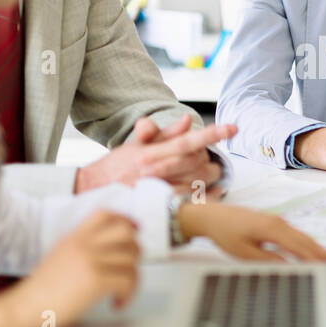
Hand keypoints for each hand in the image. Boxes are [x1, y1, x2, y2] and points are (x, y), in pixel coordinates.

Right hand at [0, 210, 140, 326]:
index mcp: (74, 237)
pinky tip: (117, 303)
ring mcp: (90, 260)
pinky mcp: (95, 280)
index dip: (125, 221)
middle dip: (135, 250)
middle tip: (129, 267)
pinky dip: (128, 294)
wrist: (24, 308)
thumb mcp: (60, 256)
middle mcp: (83, 244)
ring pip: (131, 259)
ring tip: (120, 291)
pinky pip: (128, 280)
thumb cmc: (40, 290)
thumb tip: (107, 251)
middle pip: (126, 232)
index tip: (134, 232)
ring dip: (133, 278)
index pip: (106, 214)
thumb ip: (81, 248)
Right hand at [75, 114, 236, 194]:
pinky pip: (186, 203)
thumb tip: (187, 120)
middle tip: (216, 164)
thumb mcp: (139, 143)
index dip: (211, 134)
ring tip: (214, 180)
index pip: (187, 141)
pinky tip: (210, 195)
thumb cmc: (118, 164)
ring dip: (208, 181)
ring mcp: (154, 190)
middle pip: (195, 164)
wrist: (93, 189)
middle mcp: (154, 170)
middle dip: (211, 162)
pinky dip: (202, 199)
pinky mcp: (155, 206)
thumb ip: (165, 133)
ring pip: (193, 184)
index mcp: (152, 152)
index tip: (232, 128)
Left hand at [178, 203, 325, 261]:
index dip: (318, 260)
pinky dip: (309, 247)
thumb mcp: (244, 252)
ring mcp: (279, 222)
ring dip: (319, 251)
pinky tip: (315, 255)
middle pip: (308, 242)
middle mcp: (280, 223)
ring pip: (304, 238)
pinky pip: (297, 237)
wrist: (212, 216)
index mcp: (273, 229)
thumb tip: (289, 269)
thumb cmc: (225, 234)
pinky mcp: (275, 225)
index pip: (302, 248)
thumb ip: (268, 260)